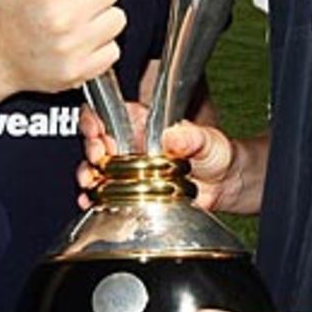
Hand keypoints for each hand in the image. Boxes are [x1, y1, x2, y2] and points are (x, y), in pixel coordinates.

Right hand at [77, 110, 238, 212]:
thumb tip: (173, 136)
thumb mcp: (207, 140)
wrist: (223, 185)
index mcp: (143, 122)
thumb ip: (192, 137)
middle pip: (95, 139)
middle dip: (90, 148)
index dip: (95, 117)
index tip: (96, 129)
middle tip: (98, 158)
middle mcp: (131, 143)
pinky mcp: (128, 192)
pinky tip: (91, 201)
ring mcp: (127, 169)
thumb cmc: (215, 153)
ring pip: (94, 167)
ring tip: (90, 183)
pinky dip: (94, 198)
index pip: (109, 111)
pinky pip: (104, 194)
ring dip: (87, 175)